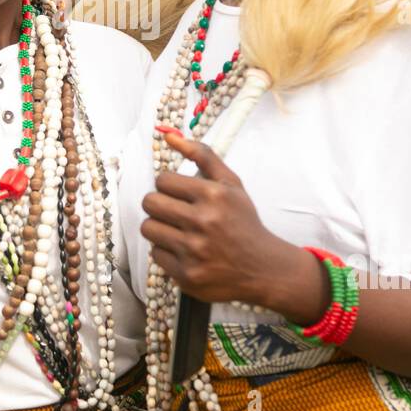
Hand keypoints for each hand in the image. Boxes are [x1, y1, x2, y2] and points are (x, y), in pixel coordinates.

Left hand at [140, 128, 293, 304]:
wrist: (262, 267)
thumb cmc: (243, 222)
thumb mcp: (230, 183)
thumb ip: (202, 155)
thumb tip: (169, 136)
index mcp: (213, 195)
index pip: (163, 180)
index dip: (169, 186)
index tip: (179, 194)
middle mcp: (203, 222)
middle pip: (150, 202)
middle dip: (160, 204)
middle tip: (175, 211)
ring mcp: (194, 251)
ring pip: (149, 228)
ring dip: (160, 228)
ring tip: (178, 231)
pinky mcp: (186, 274)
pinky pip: (156, 254)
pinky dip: (167, 252)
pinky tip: (185, 251)